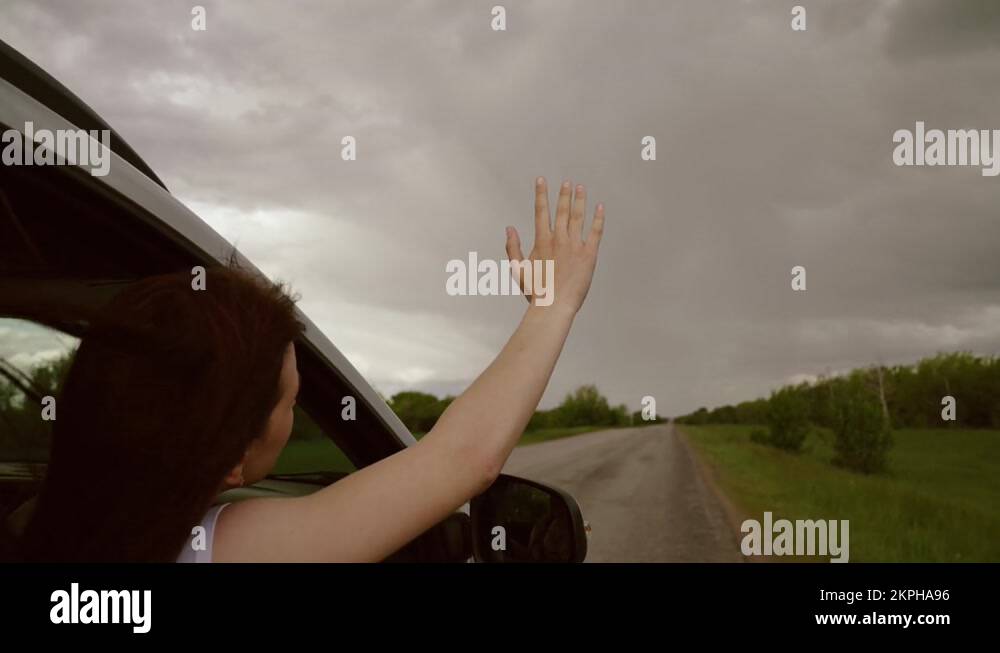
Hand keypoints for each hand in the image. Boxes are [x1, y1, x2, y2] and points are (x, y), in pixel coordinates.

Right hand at [505, 178, 604, 314]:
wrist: (554, 305)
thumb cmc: (536, 291)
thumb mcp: (518, 269)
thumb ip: (512, 247)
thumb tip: (509, 228)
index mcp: (542, 241)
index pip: (541, 211)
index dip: (540, 194)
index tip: (541, 180)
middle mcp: (559, 240)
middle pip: (562, 211)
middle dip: (564, 194)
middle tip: (567, 182)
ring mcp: (575, 246)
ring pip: (578, 217)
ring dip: (579, 201)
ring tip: (580, 188)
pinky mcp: (589, 255)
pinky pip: (596, 233)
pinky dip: (598, 219)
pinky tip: (600, 208)